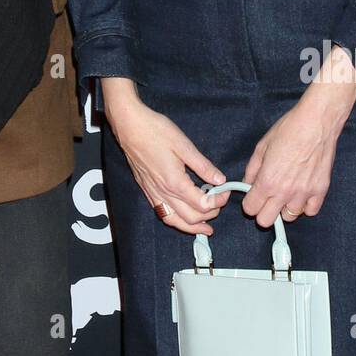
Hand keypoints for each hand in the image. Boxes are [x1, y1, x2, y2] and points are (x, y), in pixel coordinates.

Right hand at [101, 78, 230, 234]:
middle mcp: (163, 192)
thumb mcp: (184, 145)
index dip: (219, 201)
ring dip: (192, 227)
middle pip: (191, 217)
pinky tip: (182, 217)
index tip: (226, 190)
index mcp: (175, 182)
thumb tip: (220, 179)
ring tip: (205, 229)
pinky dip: (176, 221)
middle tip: (219, 203)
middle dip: (210, 215)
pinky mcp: (146, 190)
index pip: (203, 204)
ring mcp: (153, 193)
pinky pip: (162, 213)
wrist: (129, 126)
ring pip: (175, 221)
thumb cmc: (155, 131)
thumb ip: (203, 166)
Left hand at [242, 45, 355, 227]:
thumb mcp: (262, 146)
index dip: (250, 202)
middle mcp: (285, 192)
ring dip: (284, 207)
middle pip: (266, 221)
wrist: (316, 123)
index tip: (253, 195)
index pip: (251, 209)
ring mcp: (304, 194)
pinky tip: (302, 192)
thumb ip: (252, 169)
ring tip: (287, 191)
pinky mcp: (321, 191)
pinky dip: (305, 205)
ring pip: (289, 217)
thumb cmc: (288, 130)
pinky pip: (310, 211)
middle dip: (263, 210)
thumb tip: (247, 184)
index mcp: (267, 181)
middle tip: (267, 197)